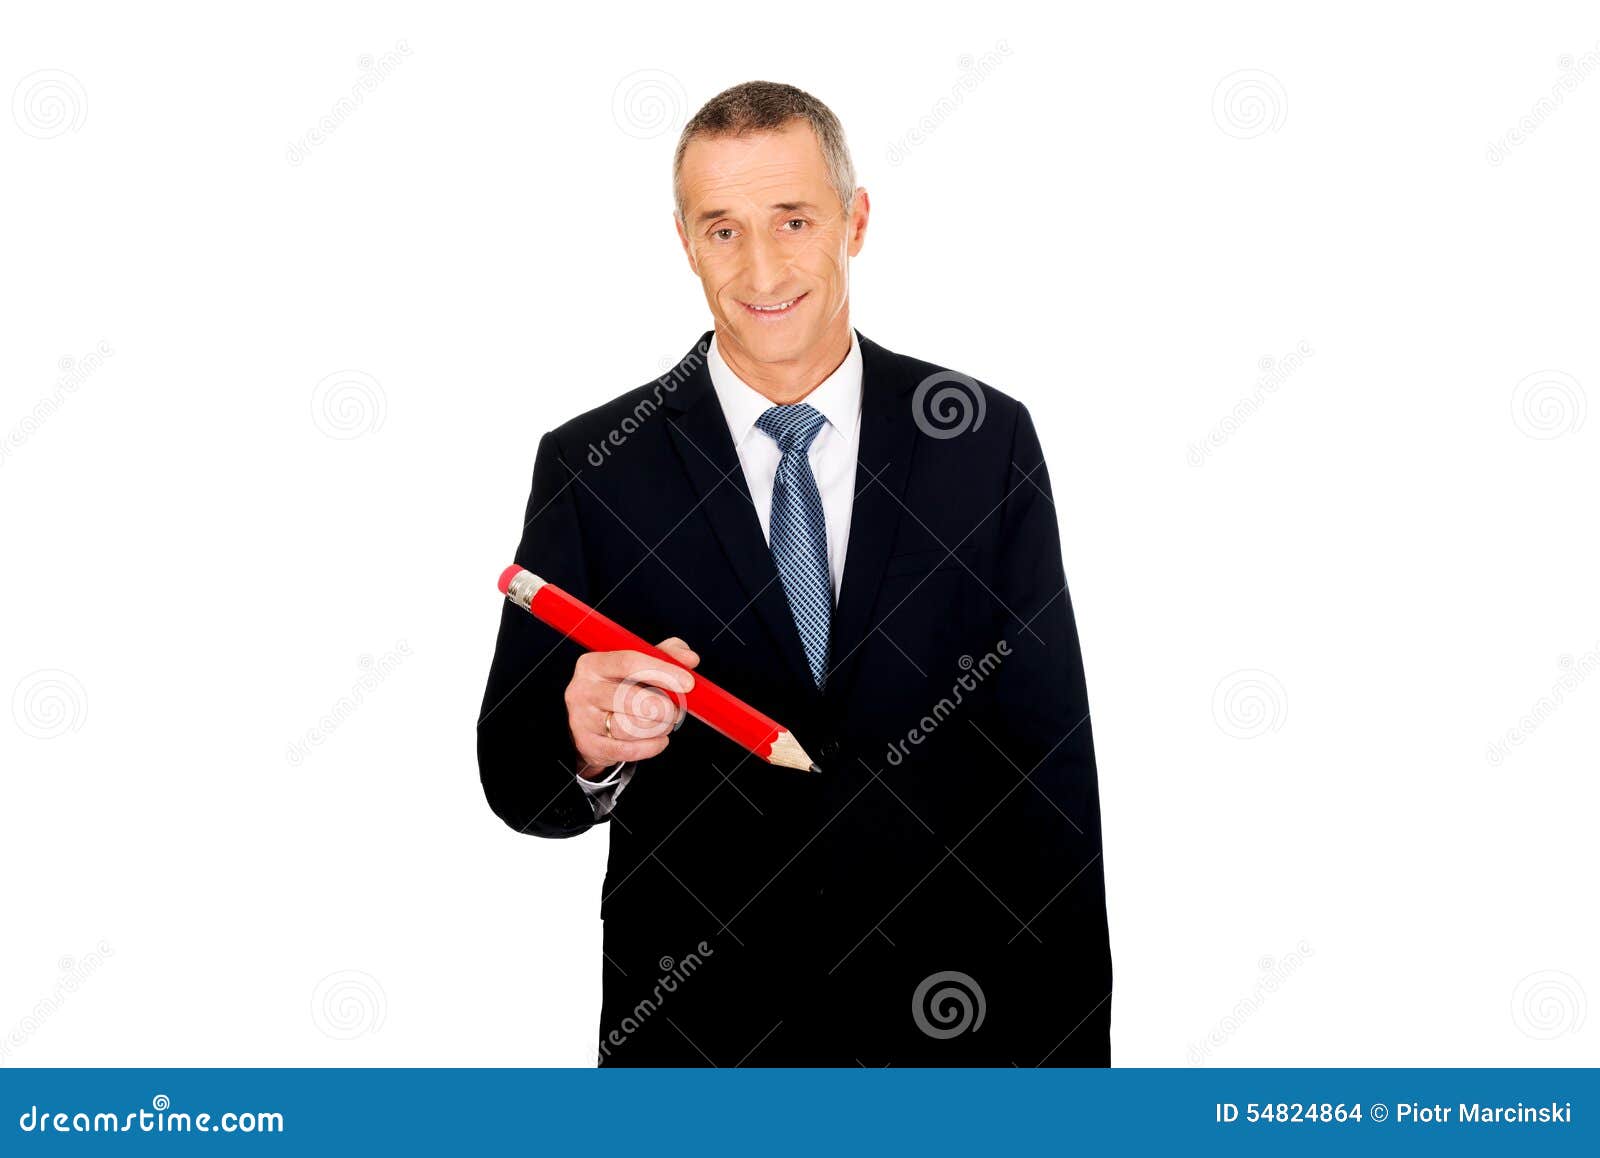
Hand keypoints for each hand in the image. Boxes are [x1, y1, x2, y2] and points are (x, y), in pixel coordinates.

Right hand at [566, 637, 698, 777]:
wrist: (592, 720)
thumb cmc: (622, 686)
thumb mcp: (642, 664)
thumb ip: (668, 655)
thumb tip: (690, 660)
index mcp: (594, 663)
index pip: (629, 662)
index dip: (662, 672)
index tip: (688, 684)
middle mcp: (583, 689)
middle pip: (629, 698)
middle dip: (663, 707)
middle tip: (677, 711)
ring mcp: (582, 719)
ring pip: (628, 727)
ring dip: (658, 728)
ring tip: (666, 724)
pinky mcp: (588, 745)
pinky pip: (626, 750)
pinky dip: (650, 746)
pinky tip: (659, 739)